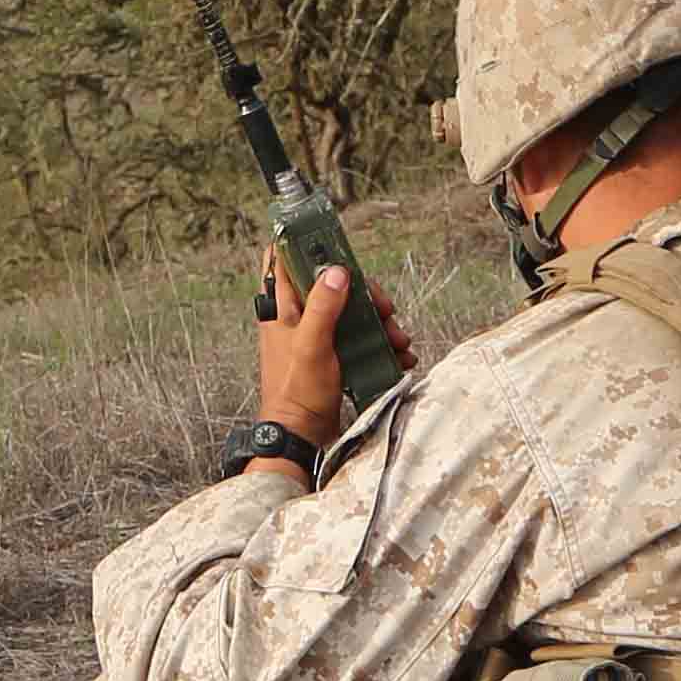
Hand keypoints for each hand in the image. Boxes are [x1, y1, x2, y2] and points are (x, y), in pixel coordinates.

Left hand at [253, 250, 402, 454]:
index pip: (283, 261)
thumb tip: (336, 271)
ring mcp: (316, 337)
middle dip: (363, 294)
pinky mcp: (332, 356)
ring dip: (378, 323)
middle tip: (384, 309)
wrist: (302, 435)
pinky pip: (358, 340)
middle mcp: (297, 318)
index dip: (305, 247)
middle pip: (332, 286)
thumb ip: (323, 307)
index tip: (333, 245)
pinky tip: (396, 355)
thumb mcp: (311, 344)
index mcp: (282, 309)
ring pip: (350, 313)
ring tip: (398, 339)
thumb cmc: (296, 392)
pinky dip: (378, 344)